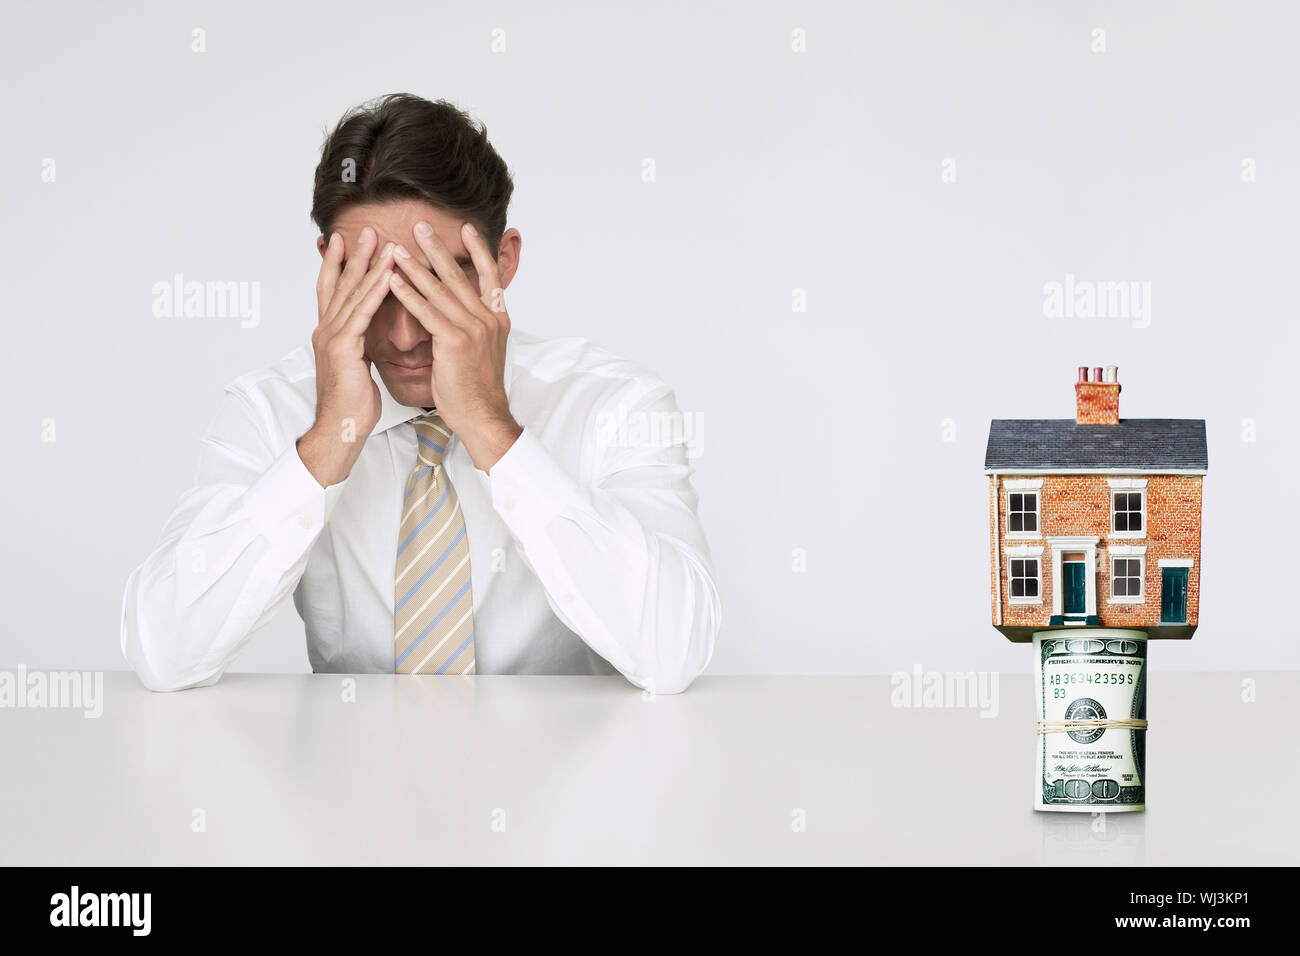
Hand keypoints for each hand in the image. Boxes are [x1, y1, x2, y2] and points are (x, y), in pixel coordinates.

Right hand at [298, 227, 394, 486]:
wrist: (340, 429)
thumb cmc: (352, 403)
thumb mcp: (357, 365)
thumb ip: (359, 344)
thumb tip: (367, 334)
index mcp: (331, 333)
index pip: (334, 291)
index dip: (339, 264)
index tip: (347, 241)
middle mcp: (326, 330)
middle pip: (340, 284)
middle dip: (353, 256)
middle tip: (366, 230)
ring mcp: (332, 338)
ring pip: (351, 293)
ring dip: (367, 266)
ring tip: (381, 242)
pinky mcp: (343, 348)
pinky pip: (362, 314)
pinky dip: (374, 293)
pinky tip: (387, 277)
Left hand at [389, 219, 521, 471]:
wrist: (482, 416)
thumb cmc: (478, 390)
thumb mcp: (484, 351)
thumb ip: (475, 328)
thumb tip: (462, 315)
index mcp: (497, 319)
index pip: (489, 276)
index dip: (479, 251)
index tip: (467, 229)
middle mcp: (488, 319)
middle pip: (460, 276)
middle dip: (438, 249)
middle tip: (420, 226)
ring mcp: (473, 329)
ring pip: (440, 290)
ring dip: (415, 267)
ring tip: (397, 249)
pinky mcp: (454, 341)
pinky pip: (426, 312)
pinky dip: (408, 294)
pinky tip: (393, 281)